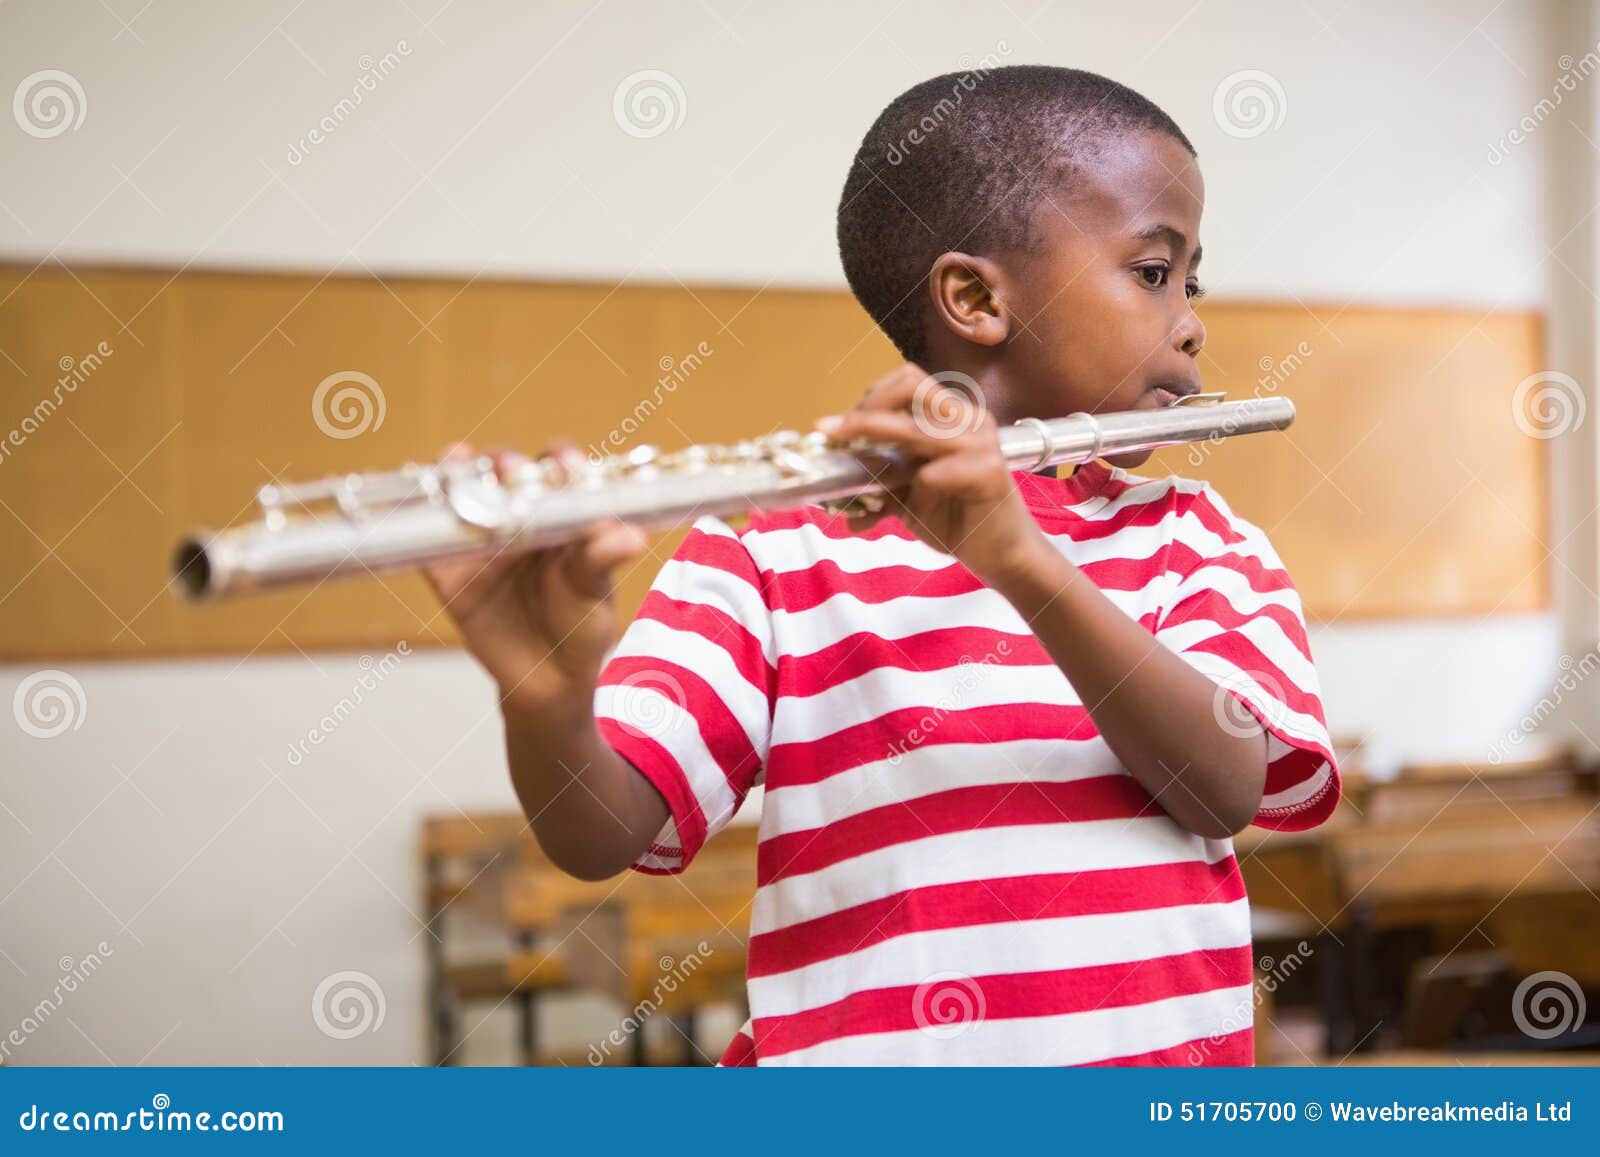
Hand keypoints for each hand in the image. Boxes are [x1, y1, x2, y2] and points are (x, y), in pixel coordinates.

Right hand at [422, 442, 647, 711]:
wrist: (548, 679)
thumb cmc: (580, 623)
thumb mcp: (593, 592)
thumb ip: (603, 559)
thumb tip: (633, 537)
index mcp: (561, 510)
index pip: (558, 469)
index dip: (560, 459)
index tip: (566, 467)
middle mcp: (519, 514)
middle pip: (505, 470)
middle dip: (505, 461)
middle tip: (510, 468)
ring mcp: (482, 538)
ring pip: (464, 492)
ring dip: (459, 472)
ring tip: (460, 462)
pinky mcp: (449, 569)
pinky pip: (430, 537)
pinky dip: (422, 514)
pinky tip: (426, 500)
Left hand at [817, 363, 1048, 588]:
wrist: (1002, 556)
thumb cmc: (957, 520)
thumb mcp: (907, 498)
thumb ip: (877, 483)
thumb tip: (829, 493)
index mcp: (950, 417)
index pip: (906, 382)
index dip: (869, 397)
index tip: (839, 427)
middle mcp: (967, 419)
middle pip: (911, 384)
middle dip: (866, 410)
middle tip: (836, 434)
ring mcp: (980, 442)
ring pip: (915, 429)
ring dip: (878, 450)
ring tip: (857, 476)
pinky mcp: (988, 471)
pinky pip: (932, 473)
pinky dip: (911, 490)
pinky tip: (907, 511)